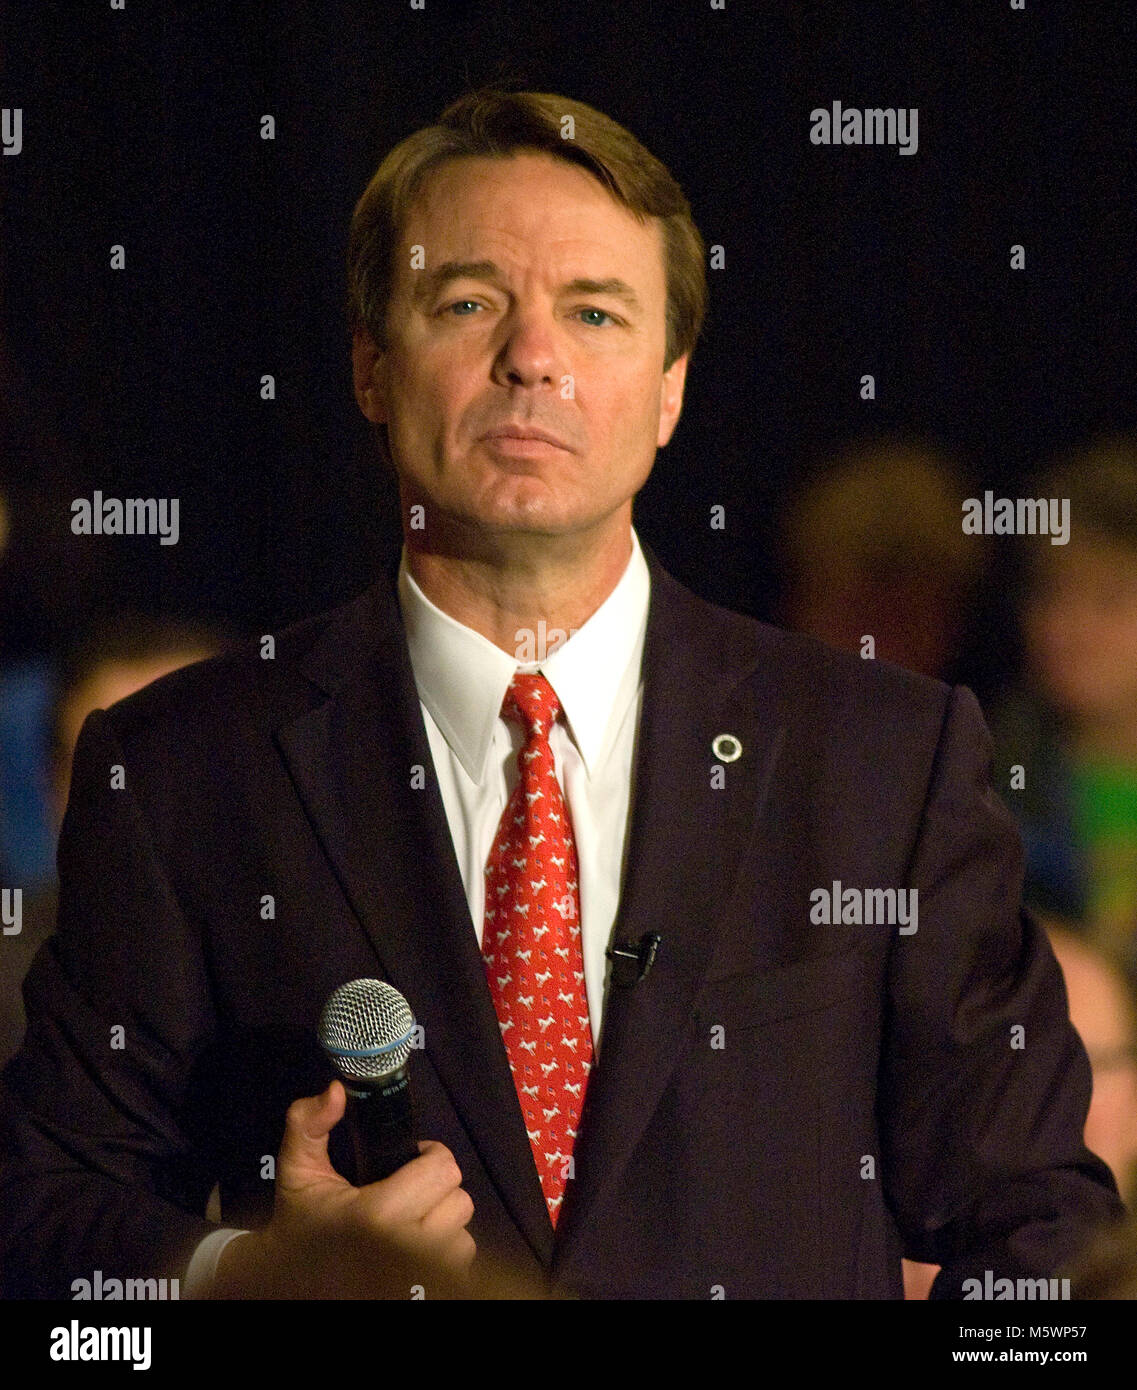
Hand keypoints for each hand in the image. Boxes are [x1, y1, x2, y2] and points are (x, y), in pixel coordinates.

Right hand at [211, 1080, 475, 1298]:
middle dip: (436, 1190)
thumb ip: (309, 1124)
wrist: (287, 1286)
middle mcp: (407, 1251)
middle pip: (459, 1202)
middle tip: (407, 1193)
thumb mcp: (298, 1171)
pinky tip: (415, 1251)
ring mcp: (419, 1280)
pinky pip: (460, 1266)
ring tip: (411, 1223)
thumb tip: (336, 1090)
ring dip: (443, 1225)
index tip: (406, 1163)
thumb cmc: (301, 1225)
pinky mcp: (424, 1295)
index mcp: (379, 1216)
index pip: (443, 1170)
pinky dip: (443, 1255)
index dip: (428, 1157)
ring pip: (464, 1237)